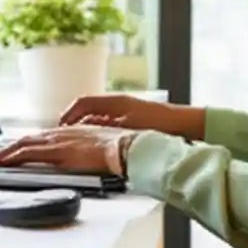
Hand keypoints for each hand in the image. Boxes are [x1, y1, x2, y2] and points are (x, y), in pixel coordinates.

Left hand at [0, 125, 138, 175]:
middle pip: (28, 139)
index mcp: (68, 132)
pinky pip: (28, 154)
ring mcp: (56, 142)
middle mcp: (59, 133)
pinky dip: (12, 157)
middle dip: (10, 148)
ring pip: (23, 145)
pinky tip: (3, 162)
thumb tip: (77, 155)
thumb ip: (82, 148)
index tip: (15, 149)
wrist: (124, 147)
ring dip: (6, 153)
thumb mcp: (95, 144)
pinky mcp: (56, 152)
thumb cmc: (116, 148)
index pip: (41, 137)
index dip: (25, 144)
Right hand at [59, 94, 201, 138]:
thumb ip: (106, 129)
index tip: (60, 128)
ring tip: (78, 143)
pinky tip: (99, 145)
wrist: (187, 125)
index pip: (82, 103)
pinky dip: (98, 132)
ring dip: (85, 128)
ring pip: (96, 118)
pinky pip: (106, 124)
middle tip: (64, 137)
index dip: (68, 115)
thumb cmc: (161, 124)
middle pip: (86, 110)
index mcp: (115, 102)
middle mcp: (118, 104)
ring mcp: (125, 111)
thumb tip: (84, 133)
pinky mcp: (131, 121)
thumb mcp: (129, 128)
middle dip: (73, 123)